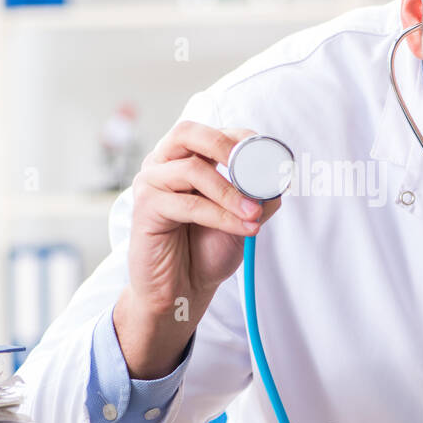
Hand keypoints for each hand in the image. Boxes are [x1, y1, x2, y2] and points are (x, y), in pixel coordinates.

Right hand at [128, 120, 282, 312]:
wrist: (182, 289)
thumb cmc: (205, 250)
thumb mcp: (241, 218)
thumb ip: (258, 196)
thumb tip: (277, 180)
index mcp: (184, 159)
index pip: (211, 133)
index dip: (241, 138)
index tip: (270, 158)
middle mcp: (163, 164)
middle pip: (188, 133)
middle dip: (225, 146)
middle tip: (254, 170)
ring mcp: (150, 183)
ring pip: (192, 170)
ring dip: (231, 192)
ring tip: (254, 214)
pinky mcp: (145, 208)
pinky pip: (189, 204)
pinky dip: (222, 216)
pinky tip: (244, 229)